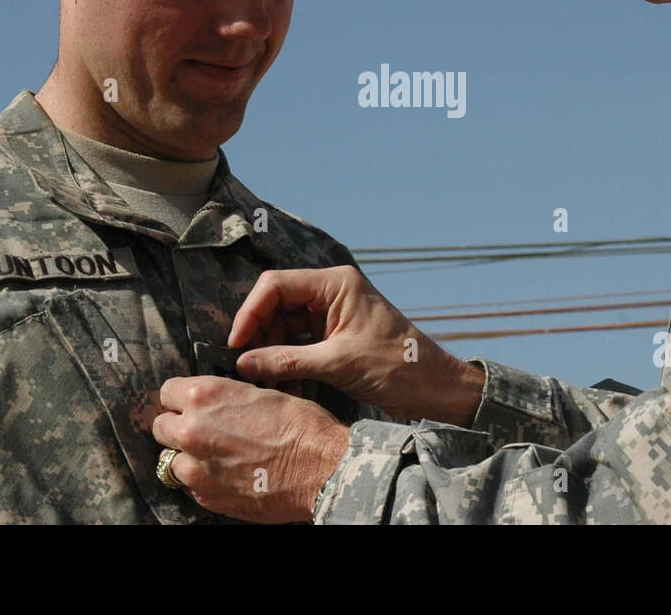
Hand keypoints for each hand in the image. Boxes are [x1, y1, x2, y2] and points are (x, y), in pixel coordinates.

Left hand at [152, 376, 349, 522]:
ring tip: (215, 457)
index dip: (181, 398)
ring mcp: (195, 469)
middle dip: (178, 427)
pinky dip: (203, 480)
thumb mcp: (261, 394)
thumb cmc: (300, 426)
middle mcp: (191, 431)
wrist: (320, 468)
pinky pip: (191, 486)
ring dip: (188, 458)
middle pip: (161, 428)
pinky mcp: (207, 498)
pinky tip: (228, 475)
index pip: (167, 392)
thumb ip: (225, 399)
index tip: (191, 404)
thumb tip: (214, 404)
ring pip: (171, 462)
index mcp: (203, 397)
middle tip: (202, 430)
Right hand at [229, 265, 484, 424]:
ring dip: (272, 354)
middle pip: (277, 305)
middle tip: (248, 369)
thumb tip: (243, 363)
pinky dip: (288, 362)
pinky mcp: (335, 335)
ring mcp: (332, 314)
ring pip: (285, 327)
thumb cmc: (396, 366)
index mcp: (335, 284)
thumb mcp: (337, 364)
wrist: (434, 386)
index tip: (236, 345)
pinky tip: (284, 385)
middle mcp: (331, 292)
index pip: (276, 286)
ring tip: (267, 382)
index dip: (250, 313)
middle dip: (260, 336)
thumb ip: (286, 360)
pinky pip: (299, 343)